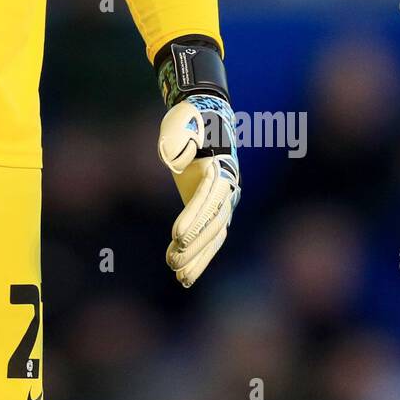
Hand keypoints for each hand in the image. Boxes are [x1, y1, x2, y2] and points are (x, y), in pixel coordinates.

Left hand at [158, 93, 240, 286]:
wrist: (206, 121)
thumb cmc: (190, 121)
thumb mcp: (181, 122)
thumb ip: (177, 137)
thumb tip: (171, 155)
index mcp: (220, 166)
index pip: (208, 197)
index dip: (194, 217)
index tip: (175, 235)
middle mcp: (228, 186)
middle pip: (214, 221)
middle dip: (194, 244)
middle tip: (172, 260)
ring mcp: (224, 201)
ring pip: (215, 236)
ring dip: (197, 258)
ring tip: (178, 275)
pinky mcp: (214, 211)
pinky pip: (211, 240)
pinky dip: (199, 259)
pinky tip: (184, 277)